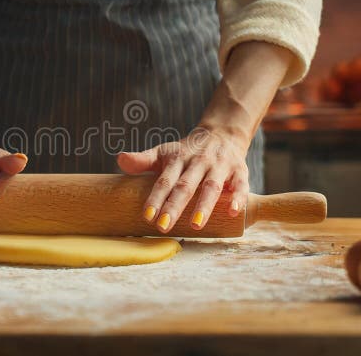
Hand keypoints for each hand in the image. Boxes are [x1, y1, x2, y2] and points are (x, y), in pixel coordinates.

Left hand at [117, 128, 249, 232]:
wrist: (222, 133)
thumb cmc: (187, 151)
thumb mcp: (164, 152)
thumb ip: (143, 160)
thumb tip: (120, 159)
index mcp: (178, 159)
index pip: (164, 180)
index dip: (155, 198)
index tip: (147, 216)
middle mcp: (198, 162)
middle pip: (185, 186)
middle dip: (174, 206)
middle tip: (163, 226)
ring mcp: (219, 166)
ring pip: (211, 186)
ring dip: (204, 205)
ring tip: (196, 224)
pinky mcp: (239, 171)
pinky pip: (240, 185)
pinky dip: (238, 198)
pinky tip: (233, 212)